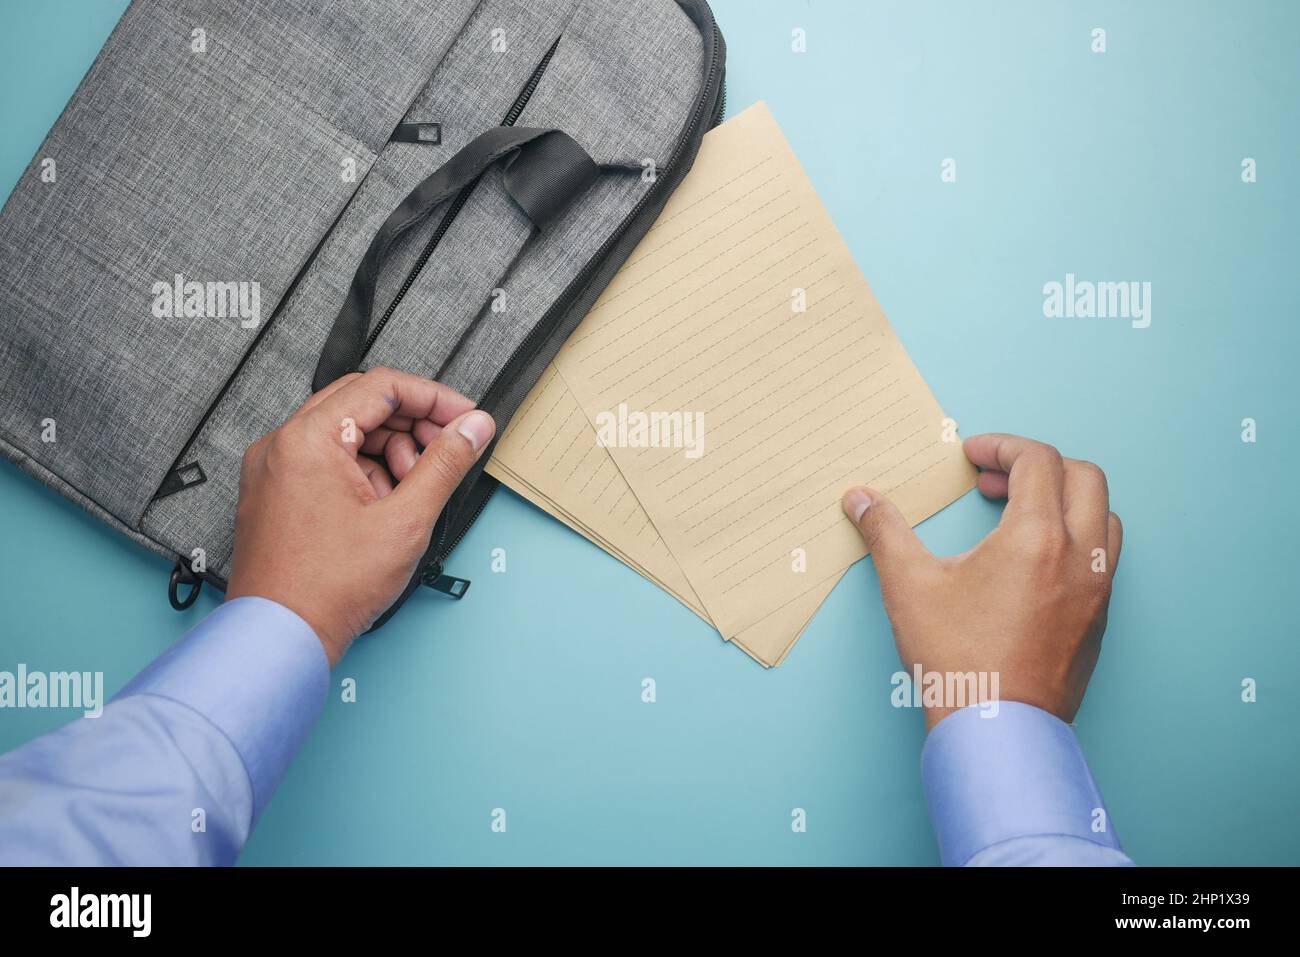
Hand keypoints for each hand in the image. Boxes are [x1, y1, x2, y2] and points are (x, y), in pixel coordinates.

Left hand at [227, 367, 495, 665]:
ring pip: (346, 433)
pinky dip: (363, 473)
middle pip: (363, 405)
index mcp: (307, 439)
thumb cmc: (326, 589)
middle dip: (412, 429)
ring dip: (389, 454)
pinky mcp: (275, 492)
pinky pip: (327, 461)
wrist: (280, 638)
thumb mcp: (405, 520)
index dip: (433, 399)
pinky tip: (382, 509)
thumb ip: (445, 464)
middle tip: (445, 456)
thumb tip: (473, 428)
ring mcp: (274, 469)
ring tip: (410, 495)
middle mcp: (282, 445)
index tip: (464, 419)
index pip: (381, 387)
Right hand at [841, 433, 1121, 728]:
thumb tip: (859, 498)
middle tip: (991, 480)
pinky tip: (1033, 561)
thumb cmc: (957, 660)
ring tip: (1018, 514)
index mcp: (1038, 537)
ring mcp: (1098, 589)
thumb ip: (883, 531)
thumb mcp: (908, 586)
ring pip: (1104, 516)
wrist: (996, 731)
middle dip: (1037, 466)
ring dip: (1065, 500)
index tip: (971, 456)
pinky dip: (1075, 537)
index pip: (1038, 461)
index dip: (1002, 446)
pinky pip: (1105, 557)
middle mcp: (1082, 556)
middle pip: (1083, 477)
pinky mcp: (1099, 619)